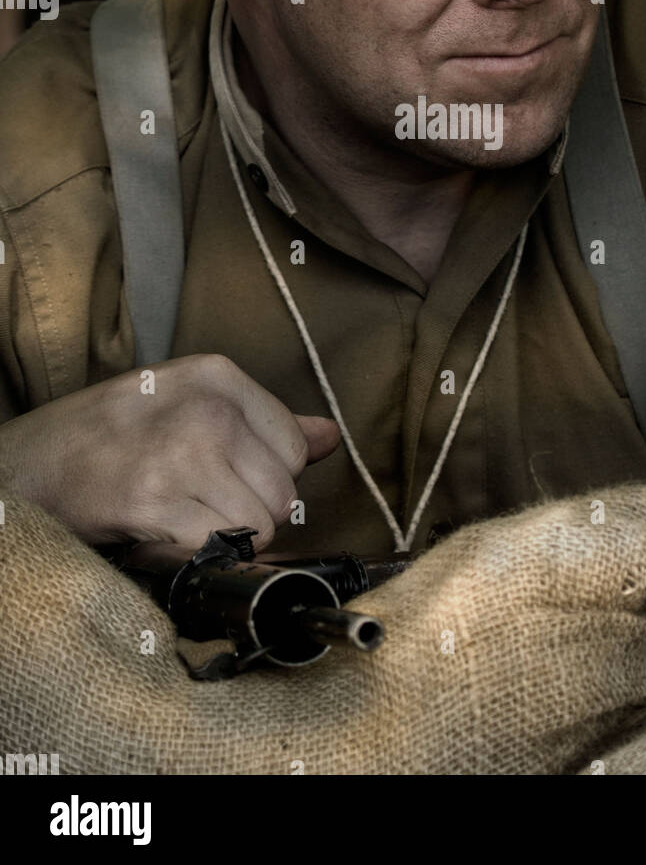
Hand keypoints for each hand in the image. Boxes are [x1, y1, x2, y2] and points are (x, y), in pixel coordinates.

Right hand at [0, 353, 339, 547]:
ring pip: (258, 526)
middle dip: (249, 514)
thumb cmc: (110, 435)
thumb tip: (329, 437)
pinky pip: (217, 548)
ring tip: (178, 515)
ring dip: (222, 538)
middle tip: (197, 502)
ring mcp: (182, 452)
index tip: (226, 476)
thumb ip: (264, 422)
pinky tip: (160, 531)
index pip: (296, 445)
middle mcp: (208, 407)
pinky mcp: (155, 500)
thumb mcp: (188, 403)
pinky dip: (193, 554)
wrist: (29, 464)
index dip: (266, 475)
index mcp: (218, 375)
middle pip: (283, 492)